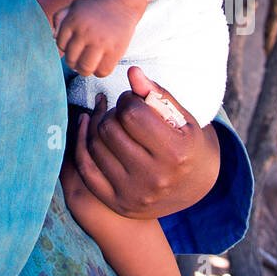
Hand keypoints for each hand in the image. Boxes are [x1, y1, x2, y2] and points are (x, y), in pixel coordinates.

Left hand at [52, 0, 136, 78]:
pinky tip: (101, 64)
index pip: (61, 45)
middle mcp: (86, 32)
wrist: (120, 2)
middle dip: (73, 63)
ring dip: (85, 70)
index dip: (66, 48)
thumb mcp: (74, 6)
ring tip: (88, 64)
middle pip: (71, 60)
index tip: (73, 47)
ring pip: (85, 68)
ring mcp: (101, 42)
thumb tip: (53, 37)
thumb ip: (60, 18)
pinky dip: (100, 72)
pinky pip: (102, 71)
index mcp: (73, 21)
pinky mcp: (115, 50)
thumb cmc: (93, 7)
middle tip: (78, 61)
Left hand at [71, 66, 220, 219]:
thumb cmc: (186, 142)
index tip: (135, 101)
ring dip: (99, 124)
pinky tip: (87, 123)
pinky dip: (82, 141)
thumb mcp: (181, 117)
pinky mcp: (117, 202)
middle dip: (114, 113)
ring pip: (95, 145)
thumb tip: (132, 72)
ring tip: (113, 120)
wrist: (195, 185)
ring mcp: (134, 194)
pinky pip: (86, 168)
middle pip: (109, 128)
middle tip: (124, 112)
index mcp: (175, 154)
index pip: (131, 113)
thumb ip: (157, 94)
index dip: (128, 99)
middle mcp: (155, 178)